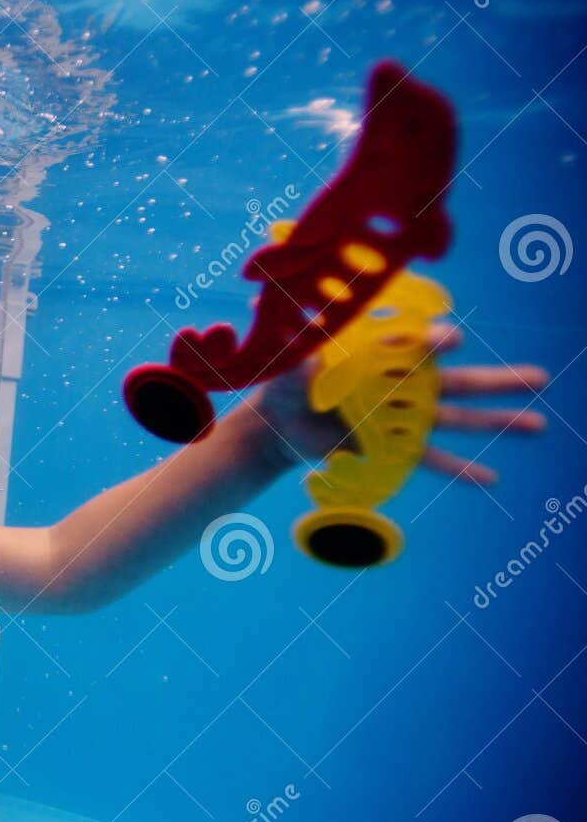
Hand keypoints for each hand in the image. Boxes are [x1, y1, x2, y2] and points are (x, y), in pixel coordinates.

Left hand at [252, 322, 548, 484]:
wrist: (279, 422)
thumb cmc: (285, 382)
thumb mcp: (286, 369)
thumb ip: (298, 360)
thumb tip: (306, 356)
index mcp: (381, 355)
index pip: (414, 345)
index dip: (433, 341)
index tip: (450, 341)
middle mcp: (401, 383)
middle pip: (455, 382)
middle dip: (497, 381)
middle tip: (542, 378)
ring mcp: (402, 417)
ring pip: (456, 420)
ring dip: (497, 423)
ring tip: (539, 425)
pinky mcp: (393, 448)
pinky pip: (430, 460)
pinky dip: (458, 470)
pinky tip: (491, 479)